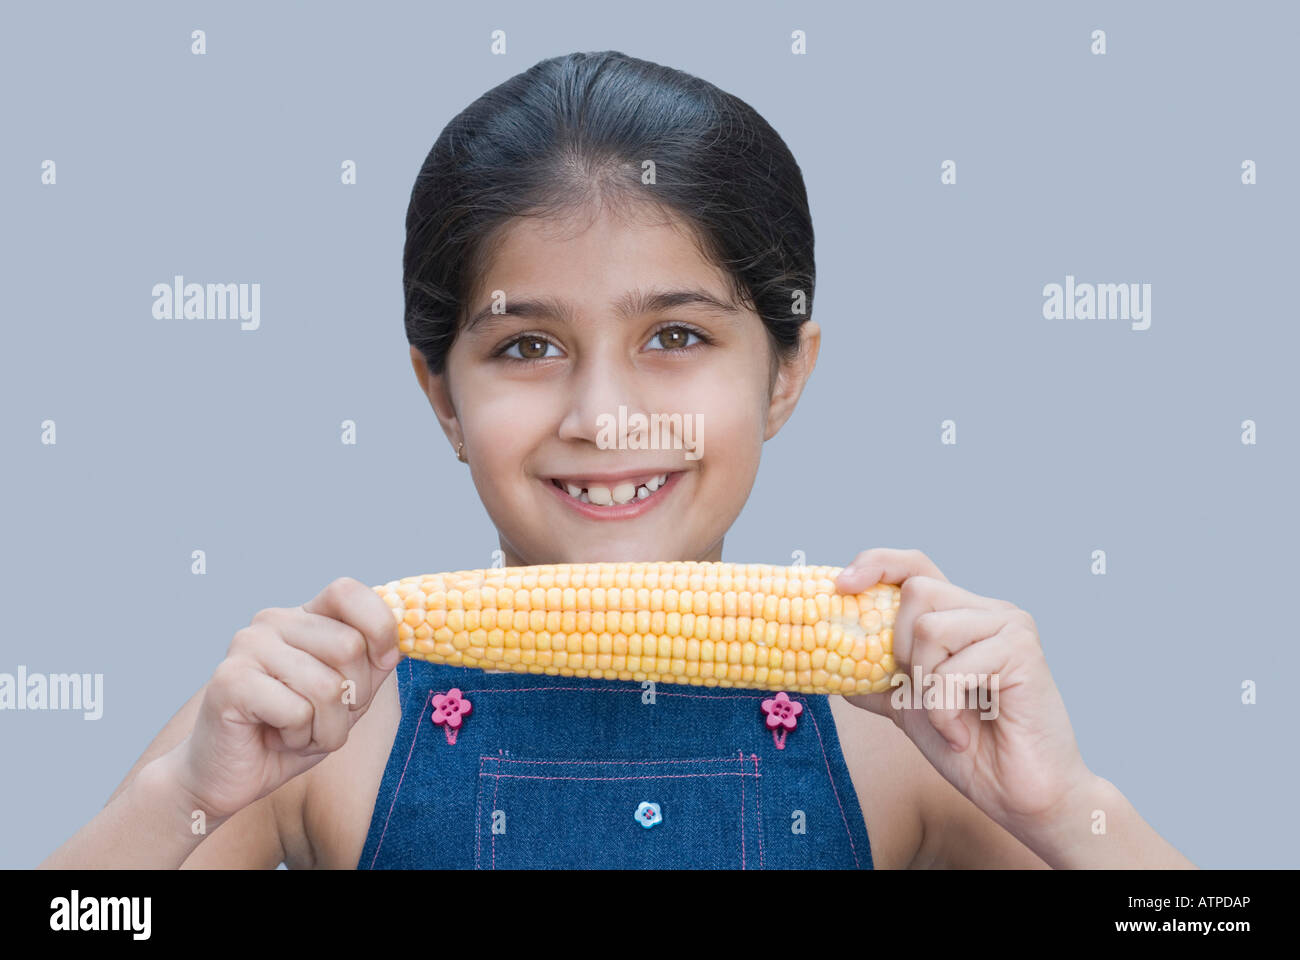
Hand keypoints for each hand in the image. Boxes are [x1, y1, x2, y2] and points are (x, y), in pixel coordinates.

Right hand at [171, 577, 400, 820]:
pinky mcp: (230, 681)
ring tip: (299, 732)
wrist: (228, 776)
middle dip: (353, 699)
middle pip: (349, 647)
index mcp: (303, 617)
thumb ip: (372, 663)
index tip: (384, 661)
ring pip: (328, 687)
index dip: (379, 627)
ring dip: (327, 728)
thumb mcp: (348, 696)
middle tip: (324, 718)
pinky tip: (275, 738)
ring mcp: (247, 646)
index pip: (349, 592)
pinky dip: (299, 738)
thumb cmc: (291, 733)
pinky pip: (298, 711)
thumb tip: (402, 641)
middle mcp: (273, 621)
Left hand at [836, 549, 1093, 836]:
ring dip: (923, 684)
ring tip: (943, 718)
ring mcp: (1008, 625)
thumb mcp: (907, 708)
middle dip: (899, 648)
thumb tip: (822, 662)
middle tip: (918, 692)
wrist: (1020, 794)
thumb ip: (873, 679)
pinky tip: (960, 736)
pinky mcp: (1022, 650)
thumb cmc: (970, 749)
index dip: (875, 564)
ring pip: (929, 627)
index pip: (913, 566)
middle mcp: (986, 610)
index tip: (841, 586)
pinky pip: (953, 668)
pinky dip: (943, 710)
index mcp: (959, 615)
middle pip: (916, 591)